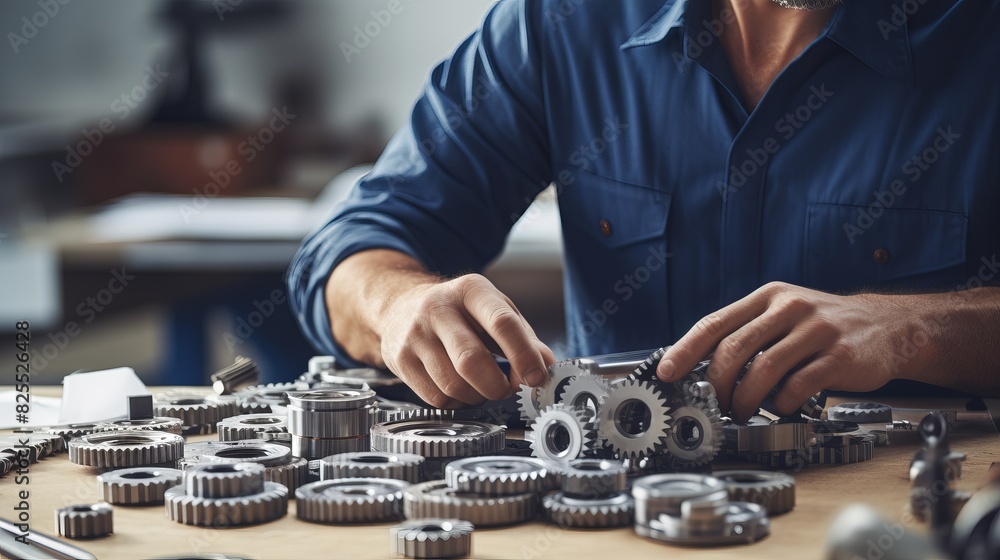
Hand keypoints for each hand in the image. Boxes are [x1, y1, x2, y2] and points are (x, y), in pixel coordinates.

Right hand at [377, 274, 554, 407]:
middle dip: (497, 385)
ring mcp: (415, 335)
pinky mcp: (401, 360)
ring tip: (482, 387)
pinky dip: (456, 403)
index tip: (536, 377)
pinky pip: (436, 398)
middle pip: (472, 360)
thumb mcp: (493, 309)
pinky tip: (459, 388)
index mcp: (471, 290)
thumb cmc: (457, 311)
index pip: (502, 323)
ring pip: (453, 385)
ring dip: (477, 397)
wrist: (400, 307)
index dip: (524, 355)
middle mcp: (438, 309)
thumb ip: (523, 336)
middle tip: (506, 388)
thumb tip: (546, 364)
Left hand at [655, 282, 910, 421]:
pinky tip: (779, 408)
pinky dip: (781, 403)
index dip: (685, 350)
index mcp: (767, 298)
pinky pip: (798, 385)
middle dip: (716, 384)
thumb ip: (748, 333)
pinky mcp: (839, 355)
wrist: (889, 326)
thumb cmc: (825, 326)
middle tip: (714, 405)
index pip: (714, 323)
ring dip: (745, 399)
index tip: (666, 373)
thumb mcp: (784, 315)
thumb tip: (701, 366)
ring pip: (763, 369)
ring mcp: (816, 330)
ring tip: (741, 412)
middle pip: (734, 349)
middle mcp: (789, 308)